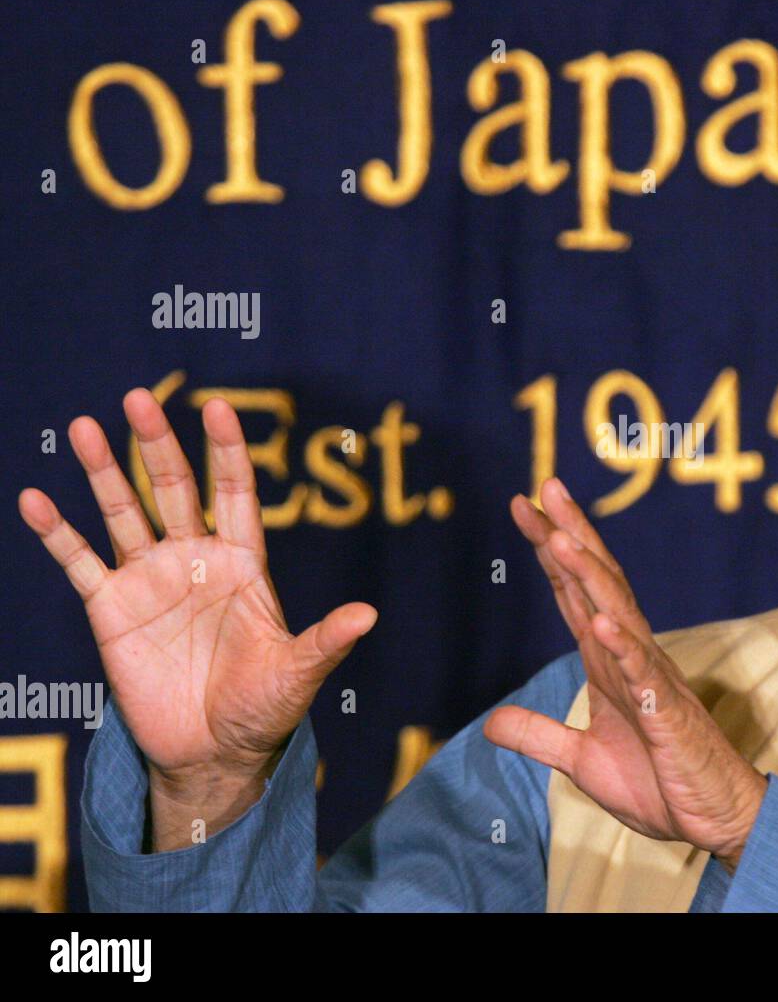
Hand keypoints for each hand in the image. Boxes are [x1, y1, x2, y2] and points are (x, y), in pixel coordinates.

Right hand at [19, 389, 376, 846]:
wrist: (214, 752)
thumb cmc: (264, 708)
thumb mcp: (297, 673)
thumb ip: (325, 640)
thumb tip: (369, 615)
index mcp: (243, 564)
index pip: (233, 493)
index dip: (225, 451)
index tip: (215, 407)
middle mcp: (196, 560)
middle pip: (174, 489)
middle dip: (156, 445)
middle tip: (139, 397)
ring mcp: (151, 580)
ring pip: (123, 513)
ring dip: (102, 471)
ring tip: (83, 426)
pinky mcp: (112, 610)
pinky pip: (80, 563)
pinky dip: (58, 533)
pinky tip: (35, 498)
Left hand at [484, 477, 768, 872]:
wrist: (715, 820)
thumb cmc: (659, 783)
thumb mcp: (582, 762)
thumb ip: (540, 737)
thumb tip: (491, 724)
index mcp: (609, 664)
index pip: (574, 595)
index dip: (551, 551)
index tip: (525, 508)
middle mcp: (631, 658)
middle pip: (597, 584)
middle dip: (571, 535)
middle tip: (544, 489)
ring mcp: (653, 682)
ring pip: (619, 615)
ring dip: (591, 576)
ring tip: (562, 539)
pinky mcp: (670, 715)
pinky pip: (644, 675)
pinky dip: (623, 647)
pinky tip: (600, 623)